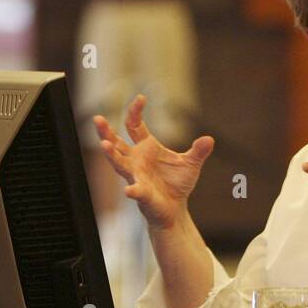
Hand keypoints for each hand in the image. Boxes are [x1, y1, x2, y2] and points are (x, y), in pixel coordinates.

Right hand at [93, 94, 213, 229]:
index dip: (134, 112)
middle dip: (106, 132)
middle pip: (116, 143)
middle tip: (97, 119)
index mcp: (146, 148)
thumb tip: (210, 139)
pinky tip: (130, 190)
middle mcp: (136, 161)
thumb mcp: (191, 164)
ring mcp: (136, 176)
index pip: (134, 126)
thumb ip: (199, 151)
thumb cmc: (177, 184)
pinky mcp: (142, 194)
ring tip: (105, 145)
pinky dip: (133, 190)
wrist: (174, 209)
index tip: (140, 98)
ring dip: (112, 155)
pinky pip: (136, 190)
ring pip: (119, 164)